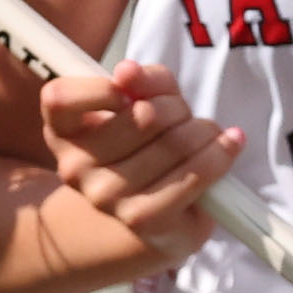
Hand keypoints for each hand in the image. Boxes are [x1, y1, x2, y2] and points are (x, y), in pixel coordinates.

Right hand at [38, 60, 241, 259]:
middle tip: (185, 115)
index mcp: (62, 132)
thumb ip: (142, 80)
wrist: (151, 216)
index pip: (60, 98)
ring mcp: (107, 197)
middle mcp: (75, 168)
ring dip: (204, 129)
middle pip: (143, 114)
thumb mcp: (139, 102)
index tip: (127, 91)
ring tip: (207, 132)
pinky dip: (220, 153)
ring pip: (174, 143)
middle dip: (178, 107)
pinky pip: (194, 174)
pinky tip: (231, 143)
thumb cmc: (143, 147)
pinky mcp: (144, 219)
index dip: (101, 88)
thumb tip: (129, 72)